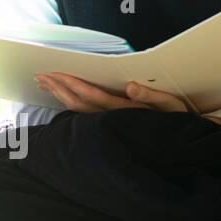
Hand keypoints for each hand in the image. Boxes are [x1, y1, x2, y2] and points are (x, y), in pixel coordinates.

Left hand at [36, 71, 190, 113]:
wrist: (182, 147)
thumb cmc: (177, 121)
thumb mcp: (171, 106)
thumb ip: (152, 96)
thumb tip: (131, 86)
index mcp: (124, 110)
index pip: (93, 96)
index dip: (73, 84)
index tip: (55, 74)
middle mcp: (112, 119)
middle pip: (78, 104)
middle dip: (58, 89)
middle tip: (39, 76)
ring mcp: (109, 125)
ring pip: (78, 111)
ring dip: (60, 96)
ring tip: (43, 84)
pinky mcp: (109, 127)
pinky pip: (83, 116)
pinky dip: (69, 104)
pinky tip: (59, 98)